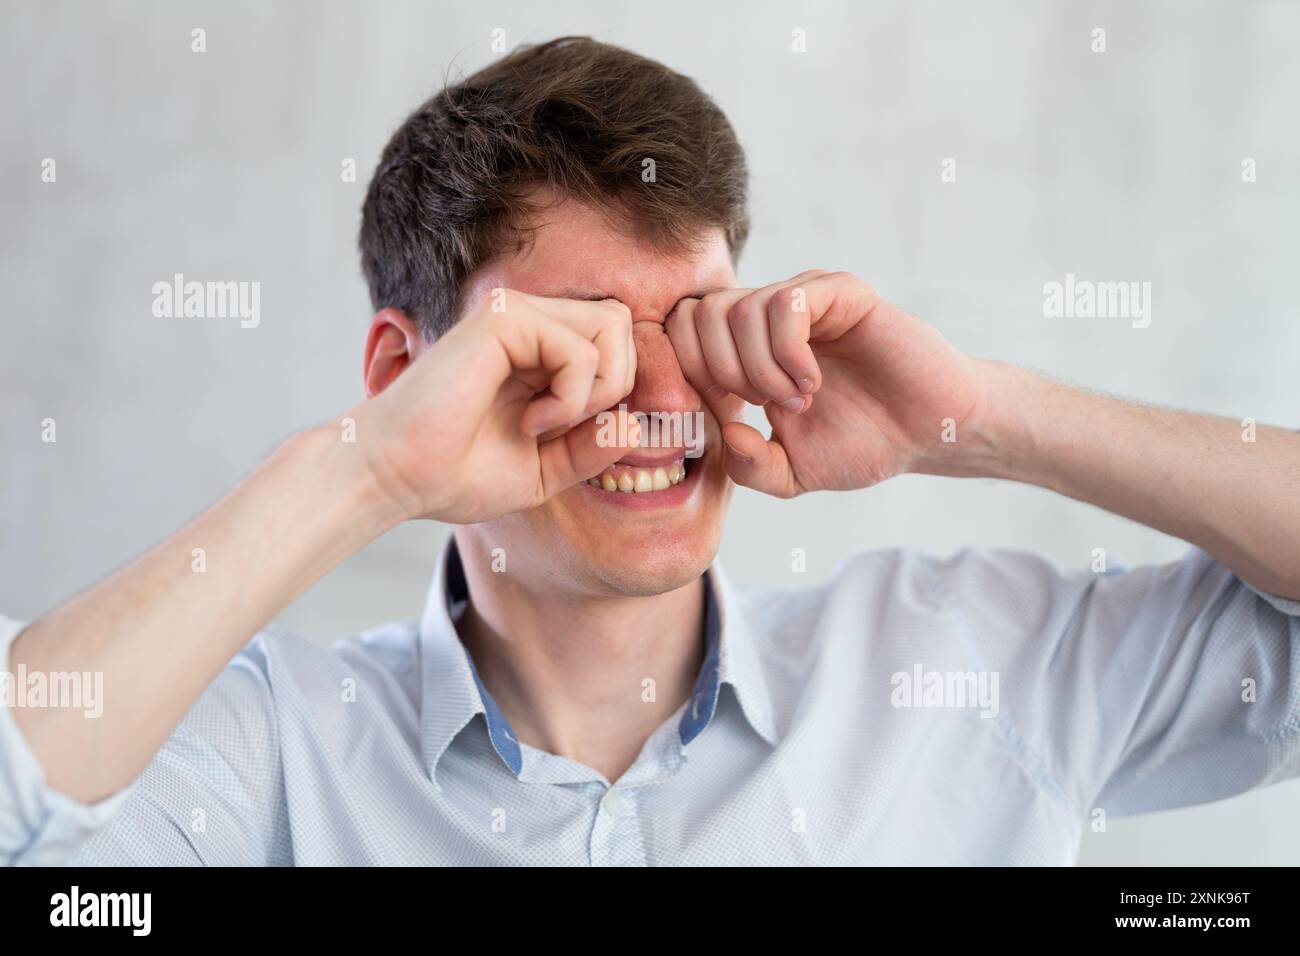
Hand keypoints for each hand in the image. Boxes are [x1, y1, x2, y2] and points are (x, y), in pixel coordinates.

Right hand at [355, 290, 639, 522]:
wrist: (399, 477)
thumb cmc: (458, 473)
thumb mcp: (548, 470)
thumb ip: (594, 447)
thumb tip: (636, 424)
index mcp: (540, 348)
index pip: (618, 343)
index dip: (617, 394)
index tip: (578, 438)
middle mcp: (531, 320)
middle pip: (623, 325)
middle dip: (617, 385)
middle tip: (570, 428)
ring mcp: (518, 313)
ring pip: (615, 327)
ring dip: (596, 392)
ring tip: (545, 426)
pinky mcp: (505, 318)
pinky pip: (582, 350)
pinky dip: (571, 398)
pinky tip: (530, 423)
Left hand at [666, 270, 986, 495]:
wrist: (929, 432)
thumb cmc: (864, 444)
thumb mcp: (789, 473)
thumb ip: (747, 466)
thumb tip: (725, 432)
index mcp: (746, 348)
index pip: (680, 333)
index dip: (692, 379)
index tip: (733, 416)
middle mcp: (768, 315)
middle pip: (698, 314)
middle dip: (720, 372)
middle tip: (763, 407)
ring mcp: (803, 298)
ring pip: (739, 311)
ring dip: (760, 369)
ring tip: (798, 400)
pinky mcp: (840, 292)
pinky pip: (786, 303)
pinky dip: (788, 353)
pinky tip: (812, 383)